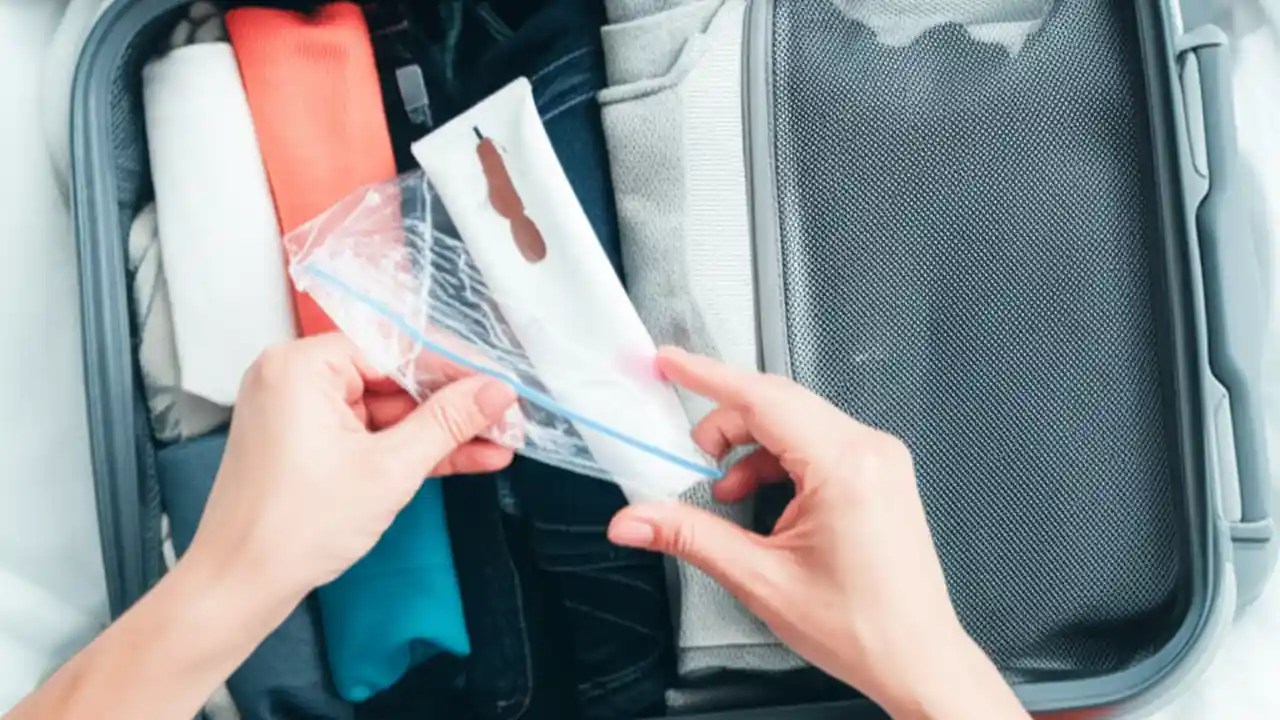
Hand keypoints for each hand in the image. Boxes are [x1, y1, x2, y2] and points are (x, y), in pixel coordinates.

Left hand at [9, 334, 518, 719]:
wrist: (240, 586)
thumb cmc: (294, 527)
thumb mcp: (390, 468)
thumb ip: (447, 423)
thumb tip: (495, 392)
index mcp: (300, 366)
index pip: (396, 350)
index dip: (453, 369)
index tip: (498, 382)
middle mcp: (293, 378)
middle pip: (393, 380)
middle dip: (450, 407)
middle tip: (504, 417)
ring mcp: (299, 412)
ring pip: (386, 412)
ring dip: (437, 433)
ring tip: (496, 442)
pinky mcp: (307, 443)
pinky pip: (368, 434)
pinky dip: (407, 449)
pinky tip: (462, 457)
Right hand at [607, 347, 1026, 719]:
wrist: (917, 660)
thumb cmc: (860, 627)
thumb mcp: (760, 578)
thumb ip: (690, 537)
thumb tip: (635, 521)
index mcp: (844, 466)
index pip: (764, 399)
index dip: (708, 376)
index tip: (670, 362)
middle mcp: (869, 450)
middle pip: (778, 405)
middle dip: (724, 423)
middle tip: (686, 451)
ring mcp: (879, 460)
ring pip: (796, 424)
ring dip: (750, 448)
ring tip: (721, 493)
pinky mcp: (879, 474)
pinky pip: (817, 445)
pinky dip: (777, 462)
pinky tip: (756, 498)